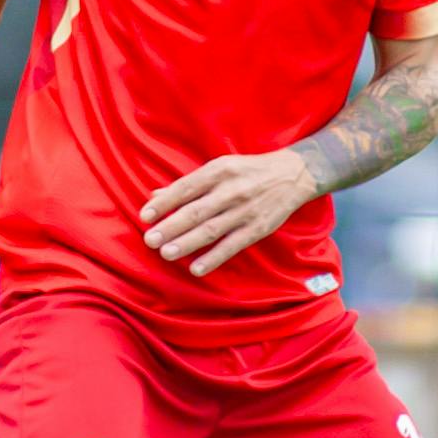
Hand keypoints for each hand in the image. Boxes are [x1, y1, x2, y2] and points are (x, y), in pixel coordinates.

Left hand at [140, 150, 320, 277]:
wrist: (293, 174)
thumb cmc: (247, 171)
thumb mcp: (219, 168)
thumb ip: (188, 184)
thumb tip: (155, 196)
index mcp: (218, 171)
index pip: (185, 188)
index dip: (164, 203)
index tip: (145, 216)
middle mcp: (230, 190)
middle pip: (195, 211)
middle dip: (170, 226)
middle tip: (149, 240)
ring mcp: (245, 211)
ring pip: (211, 230)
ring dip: (187, 243)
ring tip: (166, 253)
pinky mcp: (258, 228)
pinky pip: (232, 246)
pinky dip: (214, 258)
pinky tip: (196, 269)